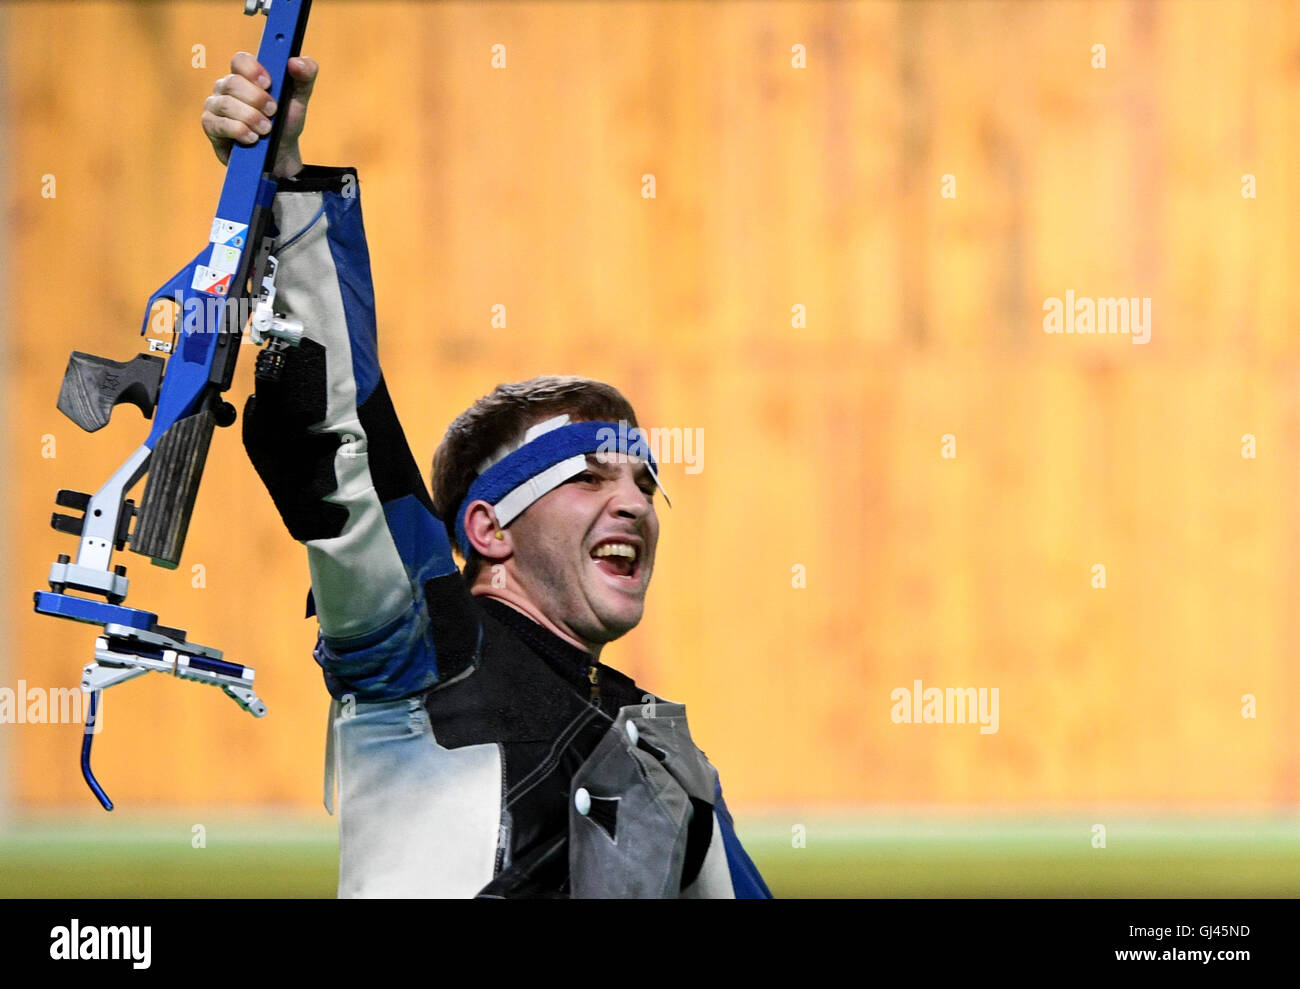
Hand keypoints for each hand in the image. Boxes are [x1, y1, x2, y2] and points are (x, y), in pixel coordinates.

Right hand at [202, 52, 317, 178]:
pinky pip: (219, 124)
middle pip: (233, 82)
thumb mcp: (300, 100)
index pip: (240, 60)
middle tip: (273, 112)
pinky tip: (252, 138)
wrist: (280, 155)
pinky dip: (239, 131)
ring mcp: (216, 105)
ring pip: (226, 104)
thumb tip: (295, 61)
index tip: (269, 84)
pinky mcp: (211, 126)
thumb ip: (305, 77)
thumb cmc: (285, 123)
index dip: (253, 70)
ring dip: (250, 117)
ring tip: (266, 130)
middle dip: (257, 99)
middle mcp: (227, 87)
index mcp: (246, 75)